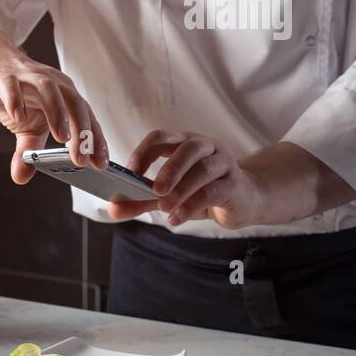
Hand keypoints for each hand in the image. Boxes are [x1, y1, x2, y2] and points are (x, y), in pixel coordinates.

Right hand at [0, 31, 106, 184]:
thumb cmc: (14, 92)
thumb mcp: (24, 124)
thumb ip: (28, 150)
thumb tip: (21, 178)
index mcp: (63, 94)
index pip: (86, 116)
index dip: (95, 140)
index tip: (102, 163)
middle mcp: (51, 82)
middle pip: (74, 102)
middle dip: (82, 132)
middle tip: (82, 160)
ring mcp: (27, 77)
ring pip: (49, 89)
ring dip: (57, 113)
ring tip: (61, 138)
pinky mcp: (2, 76)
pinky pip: (11, 86)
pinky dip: (17, 100)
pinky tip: (19, 116)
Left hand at [107, 130, 266, 228]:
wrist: (242, 201)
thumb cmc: (202, 192)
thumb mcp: (169, 195)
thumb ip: (141, 200)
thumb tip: (112, 208)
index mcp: (184, 143)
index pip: (161, 137)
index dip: (144, 151)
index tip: (130, 173)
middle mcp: (205, 147)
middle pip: (186, 148)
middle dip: (169, 169)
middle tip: (154, 191)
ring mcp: (222, 162)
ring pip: (203, 168)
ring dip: (181, 189)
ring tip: (164, 208)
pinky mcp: (234, 183)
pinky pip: (213, 190)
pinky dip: (193, 205)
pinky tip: (177, 218)